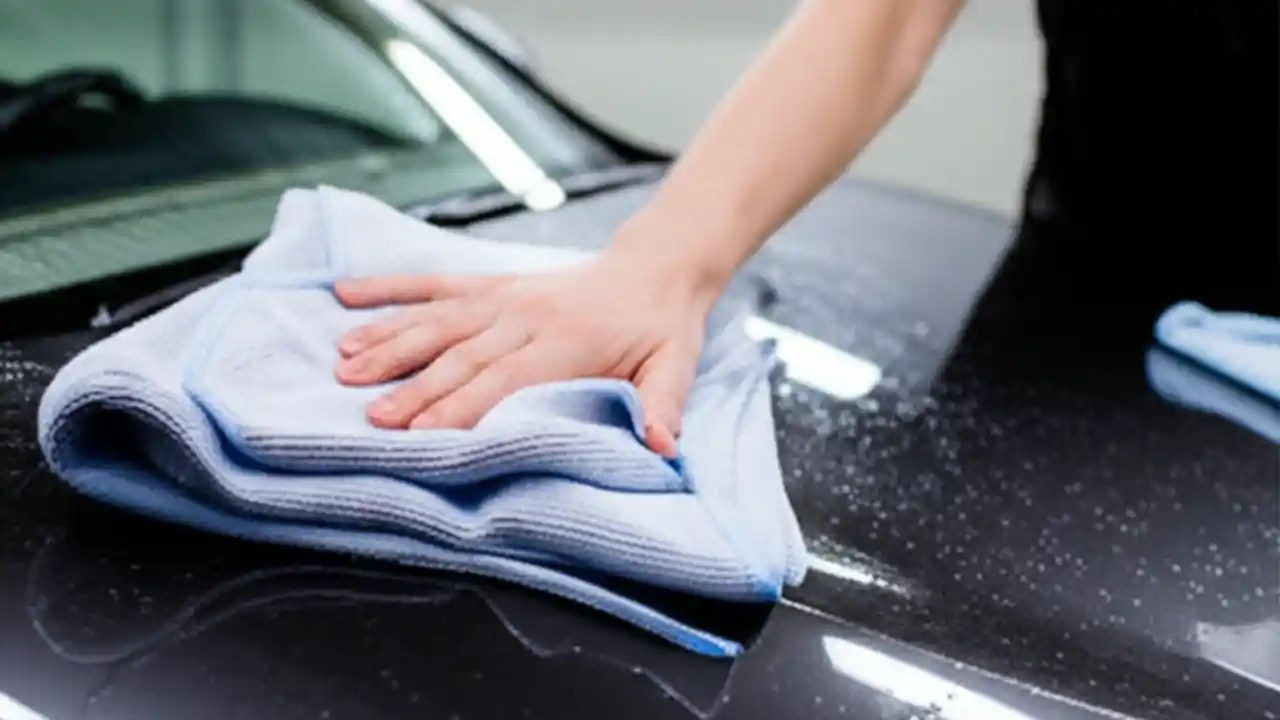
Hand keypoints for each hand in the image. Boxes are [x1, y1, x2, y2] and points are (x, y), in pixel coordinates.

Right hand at [331, 246, 720, 456]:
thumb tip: (662, 445)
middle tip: (371, 415)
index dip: (464, 405)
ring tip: (344, 365)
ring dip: (389, 341)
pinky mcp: (491, 284)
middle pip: (463, 355)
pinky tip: (345, 296)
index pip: (508, 378)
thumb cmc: (661, 329)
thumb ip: (664, 405)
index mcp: (570, 341)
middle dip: (415, 386)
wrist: (655, 267)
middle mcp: (528, 314)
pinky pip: (435, 284)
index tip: (422, 431)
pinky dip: (390, 289)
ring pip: (438, 319)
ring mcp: (505, 296)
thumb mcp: (676, 367)